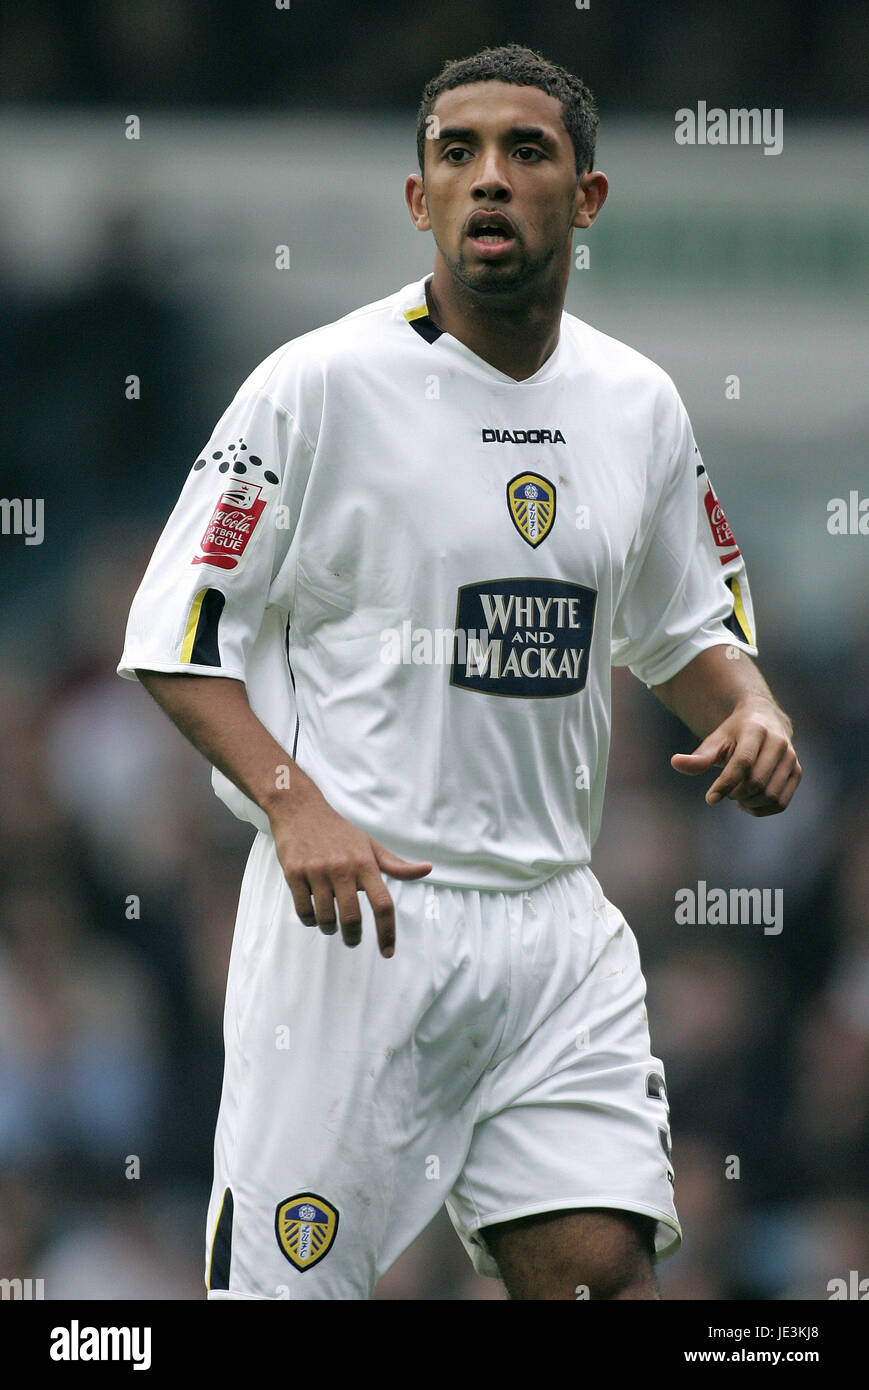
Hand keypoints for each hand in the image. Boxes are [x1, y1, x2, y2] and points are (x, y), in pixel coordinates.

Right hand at [269, 790, 430, 956]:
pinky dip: (310, 920)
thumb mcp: (370, 845)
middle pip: (352, 917)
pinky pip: (304, 911)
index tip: (388, 952)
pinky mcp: (294, 873)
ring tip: (331, 924)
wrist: (300, 810)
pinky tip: (314, 915)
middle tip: (353, 940)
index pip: (382, 904)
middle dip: (353, 936)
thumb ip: (396, 865)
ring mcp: (317, 871)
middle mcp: (342, 868)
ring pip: (326, 918)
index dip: (387, 932)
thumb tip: (427, 869)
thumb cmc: (339, 832)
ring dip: (329, 928)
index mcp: (365, 864)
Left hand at [670, 697, 801, 815]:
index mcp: (756, 730)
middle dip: (735, 793)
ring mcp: (791, 758)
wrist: (765, 720)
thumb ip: (698, 756)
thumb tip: (675, 762)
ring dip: (748, 803)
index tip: (710, 799)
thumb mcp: (715, 741)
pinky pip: (780, 802)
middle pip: (757, 782)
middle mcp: (779, 743)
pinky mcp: (796, 772)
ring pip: (770, 795)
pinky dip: (762, 810)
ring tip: (734, 796)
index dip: (725, 783)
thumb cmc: (734, 733)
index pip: (743, 762)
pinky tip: (747, 803)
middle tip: (723, 793)